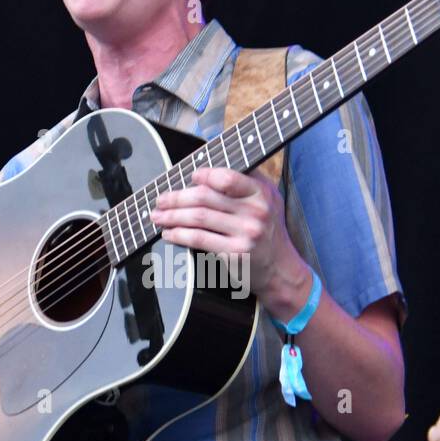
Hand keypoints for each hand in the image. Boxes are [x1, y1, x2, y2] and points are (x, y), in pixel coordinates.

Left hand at [149, 166, 309, 316]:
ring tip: (158, 216)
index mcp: (262, 192)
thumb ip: (245, 183)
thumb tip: (207, 170)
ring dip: (172, 216)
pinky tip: (170, 233)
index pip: (227, 177)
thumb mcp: (268, 201)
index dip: (203, 175)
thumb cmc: (268, 232)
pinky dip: (179, 235)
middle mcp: (255, 210)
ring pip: (198, 217)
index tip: (189, 177)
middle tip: (161, 199)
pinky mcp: (234, 253)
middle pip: (205, 197)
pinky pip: (199, 239)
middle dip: (177, 197)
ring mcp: (246, 232)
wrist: (281, 270)